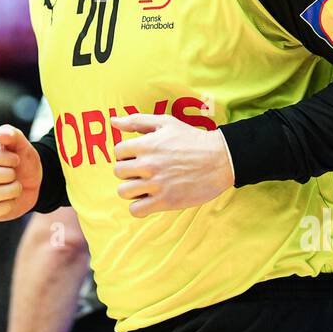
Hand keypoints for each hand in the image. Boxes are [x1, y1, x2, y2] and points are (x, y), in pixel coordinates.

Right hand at [0, 125, 41, 221]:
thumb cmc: (21, 161)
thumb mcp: (21, 146)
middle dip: (8, 174)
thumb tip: (1, 134)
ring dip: (11, 190)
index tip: (17, 159)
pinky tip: (12, 199)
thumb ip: (12, 135)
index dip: (3, 158)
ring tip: (17, 186)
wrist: (32, 183)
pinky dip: (8, 205)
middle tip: (15, 174)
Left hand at [108, 114, 235, 217]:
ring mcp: (156, 184)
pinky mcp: (165, 201)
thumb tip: (113, 121)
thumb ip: (137, 121)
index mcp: (146, 144)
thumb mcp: (166, 122)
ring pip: (124, 192)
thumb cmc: (192, 139)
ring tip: (144, 185)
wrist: (220, 159)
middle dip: (128, 171)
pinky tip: (149, 199)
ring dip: (131, 189)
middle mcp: (148, 164)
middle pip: (118, 172)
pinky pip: (136, 210)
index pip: (118, 151)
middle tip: (142, 171)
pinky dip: (139, 206)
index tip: (138, 156)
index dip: (127, 153)